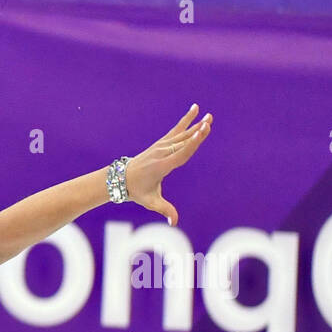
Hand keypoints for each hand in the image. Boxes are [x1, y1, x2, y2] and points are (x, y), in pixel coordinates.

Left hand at [122, 103, 212, 226]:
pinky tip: (194, 109)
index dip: (192, 143)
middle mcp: (162, 153)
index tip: (201, 132)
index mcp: (161, 166)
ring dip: (195, 124)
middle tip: (209, 121)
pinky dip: (186, 120)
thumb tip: (174, 222)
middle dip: (196, 132)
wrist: (122, 178)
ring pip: (181, 134)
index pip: (180, 154)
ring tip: (208, 115)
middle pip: (183, 142)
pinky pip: (176, 130)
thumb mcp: (151, 201)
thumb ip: (164, 210)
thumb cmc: (137, 191)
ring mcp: (161, 146)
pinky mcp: (161, 143)